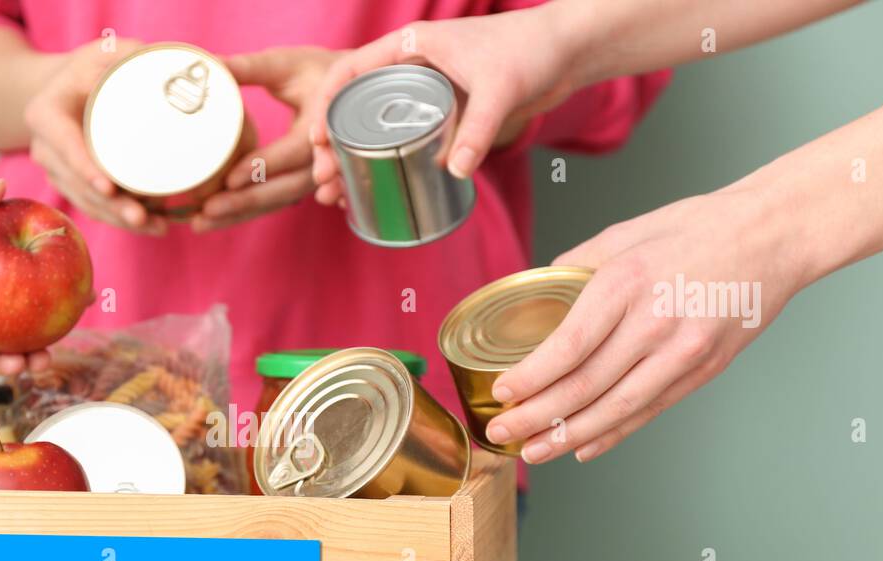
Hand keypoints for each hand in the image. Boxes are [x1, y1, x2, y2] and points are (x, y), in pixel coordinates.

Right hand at [23, 39, 166, 234]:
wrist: (66, 89)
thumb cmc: (89, 69)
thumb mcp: (103, 53)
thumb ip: (128, 55)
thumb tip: (166, 67)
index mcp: (46, 115)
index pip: (65, 145)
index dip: (85, 168)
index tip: (109, 188)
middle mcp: (45, 149)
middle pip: (78, 184)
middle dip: (110, 206)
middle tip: (142, 218)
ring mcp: (57, 171)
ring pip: (87, 202)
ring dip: (119, 219)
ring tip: (157, 226)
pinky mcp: (72, 186)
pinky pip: (94, 207)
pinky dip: (120, 219)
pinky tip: (151, 225)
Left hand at [191, 46, 339, 231]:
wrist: (349, 90)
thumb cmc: (316, 71)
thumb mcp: (287, 63)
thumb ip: (252, 67)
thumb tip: (212, 63)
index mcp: (325, 125)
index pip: (293, 153)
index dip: (262, 166)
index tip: (230, 179)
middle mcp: (324, 158)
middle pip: (285, 188)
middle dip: (245, 202)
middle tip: (207, 210)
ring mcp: (315, 176)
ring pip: (277, 202)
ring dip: (240, 215)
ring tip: (200, 223)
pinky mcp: (302, 183)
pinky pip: (274, 202)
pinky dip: (244, 213)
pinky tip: (212, 220)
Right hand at [310, 10, 576, 204]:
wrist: (566, 50)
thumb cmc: (531, 49)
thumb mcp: (500, 89)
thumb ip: (478, 130)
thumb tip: (456, 172)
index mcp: (412, 45)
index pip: (352, 70)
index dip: (327, 104)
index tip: (316, 138)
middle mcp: (412, 68)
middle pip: (357, 107)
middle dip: (334, 144)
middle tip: (324, 178)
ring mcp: (426, 93)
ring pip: (377, 128)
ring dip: (354, 160)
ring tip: (337, 194)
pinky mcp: (444, 115)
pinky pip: (405, 141)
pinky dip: (388, 164)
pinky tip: (374, 189)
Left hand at [483, 182, 804, 463]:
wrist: (775, 235)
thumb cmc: (697, 228)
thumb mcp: (625, 233)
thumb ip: (574, 265)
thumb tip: (532, 291)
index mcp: (627, 283)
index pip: (567, 346)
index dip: (530, 378)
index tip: (502, 392)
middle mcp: (655, 323)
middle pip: (584, 386)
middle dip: (536, 417)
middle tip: (501, 431)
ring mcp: (684, 352)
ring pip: (615, 408)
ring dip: (568, 436)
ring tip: (533, 451)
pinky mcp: (704, 370)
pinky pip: (649, 410)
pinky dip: (612, 433)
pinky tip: (582, 447)